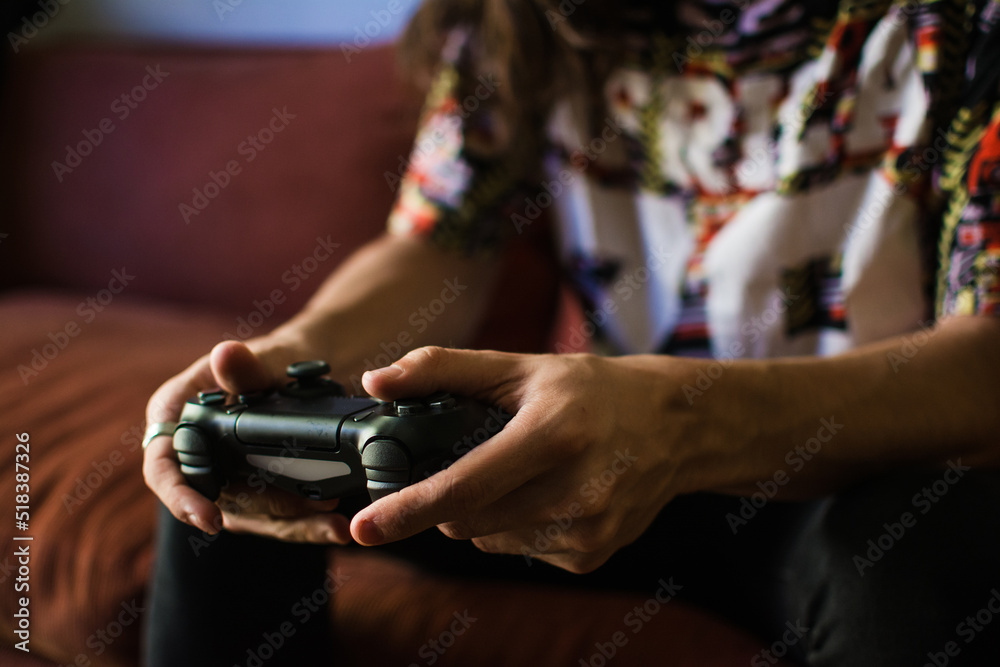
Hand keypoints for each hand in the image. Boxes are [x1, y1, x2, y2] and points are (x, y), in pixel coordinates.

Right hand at [143, 336, 351, 543]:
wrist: (303, 371)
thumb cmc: (270, 360)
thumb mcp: (260, 358)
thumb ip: (245, 366)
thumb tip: (225, 354)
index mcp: (174, 416)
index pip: (163, 468)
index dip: (180, 497)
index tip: (209, 519)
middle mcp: (194, 454)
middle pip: (219, 498)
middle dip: (267, 507)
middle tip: (310, 506)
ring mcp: (224, 478)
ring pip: (252, 515)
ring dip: (294, 522)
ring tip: (332, 522)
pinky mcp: (255, 494)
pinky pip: (276, 517)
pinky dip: (307, 524)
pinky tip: (335, 526)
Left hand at [352, 346, 687, 572]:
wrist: (678, 426)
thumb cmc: (594, 390)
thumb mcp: (522, 367)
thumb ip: (444, 369)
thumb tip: (377, 381)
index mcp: (552, 436)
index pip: (463, 487)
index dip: (408, 509)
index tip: (363, 528)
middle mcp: (574, 491)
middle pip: (466, 521)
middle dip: (449, 497)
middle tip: (473, 459)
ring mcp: (587, 530)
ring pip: (489, 540)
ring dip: (484, 513)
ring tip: (525, 471)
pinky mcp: (593, 555)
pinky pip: (522, 551)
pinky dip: (518, 526)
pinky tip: (551, 493)